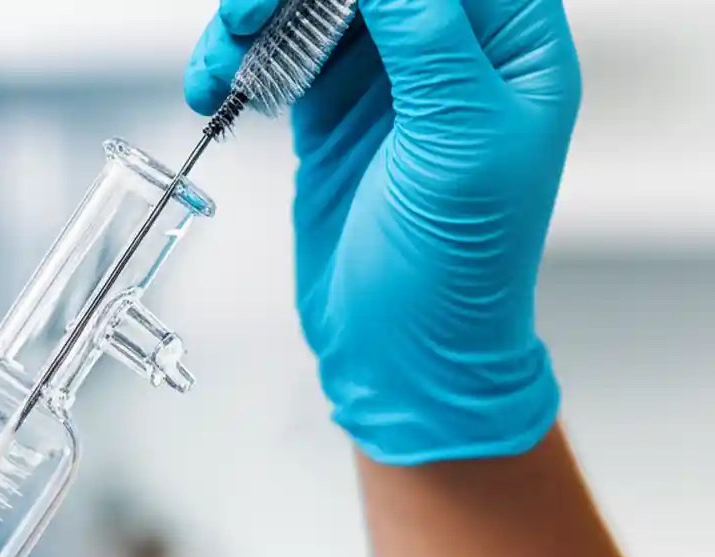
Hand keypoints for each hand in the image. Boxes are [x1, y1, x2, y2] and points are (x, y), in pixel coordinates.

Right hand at [185, 0, 581, 463]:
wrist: (402, 353)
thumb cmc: (458, 268)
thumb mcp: (457, 143)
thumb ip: (427, 35)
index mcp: (512, 45)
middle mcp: (450, 48)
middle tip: (244, 17)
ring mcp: (385, 77)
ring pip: (311, 3)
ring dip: (253, 19)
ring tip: (220, 62)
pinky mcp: (329, 111)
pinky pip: (277, 54)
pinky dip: (235, 60)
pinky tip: (212, 87)